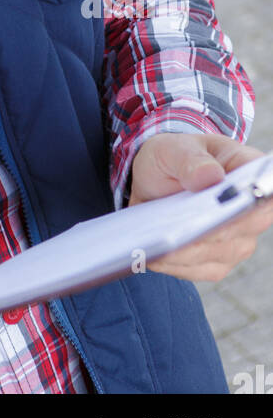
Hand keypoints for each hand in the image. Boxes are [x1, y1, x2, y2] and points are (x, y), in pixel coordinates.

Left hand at [127, 132, 272, 279]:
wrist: (155, 181)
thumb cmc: (172, 158)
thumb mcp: (173, 148)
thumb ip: (190, 159)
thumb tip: (211, 175)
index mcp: (248, 169)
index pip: (263, 185)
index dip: (250, 197)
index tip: (227, 203)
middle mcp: (252, 209)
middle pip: (241, 225)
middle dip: (210, 229)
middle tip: (178, 232)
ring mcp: (239, 238)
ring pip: (219, 252)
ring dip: (188, 251)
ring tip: (159, 245)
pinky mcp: (218, 260)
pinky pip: (201, 269)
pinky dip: (177, 264)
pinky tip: (156, 256)